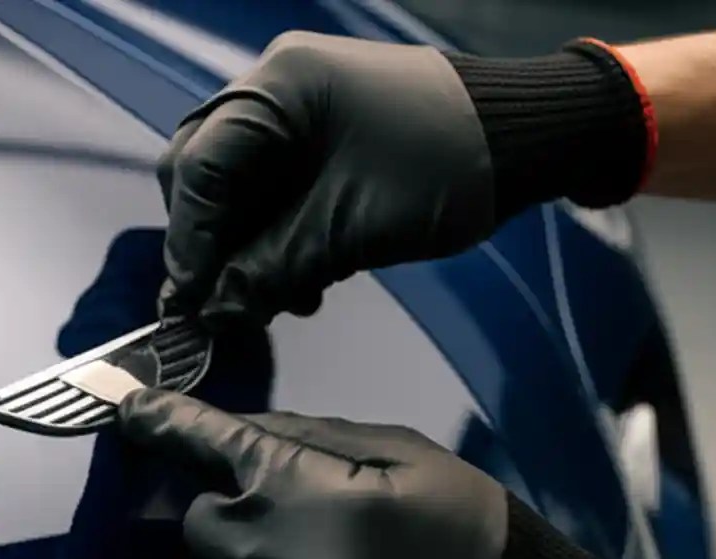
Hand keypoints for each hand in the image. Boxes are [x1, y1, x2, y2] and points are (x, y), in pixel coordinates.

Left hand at [118, 388, 506, 558]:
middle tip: (301, 530)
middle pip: (200, 522)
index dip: (160, 418)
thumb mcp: (403, 457)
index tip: (131, 409)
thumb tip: (241, 425)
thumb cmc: (462, 537)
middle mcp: (261, 555)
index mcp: (294, 486)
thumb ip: (312, 434)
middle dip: (236, 517)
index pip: (199, 439)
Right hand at [156, 32, 493, 327]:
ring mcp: (296, 107)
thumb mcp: (350, 231)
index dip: (189, 243)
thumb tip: (210, 315)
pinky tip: (302, 279)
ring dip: (246, 249)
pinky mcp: (318, 133)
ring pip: (237, 188)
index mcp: (278, 87)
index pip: (199, 168)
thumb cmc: (448, 169)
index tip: (189, 304)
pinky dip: (275, 236)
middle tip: (219, 305)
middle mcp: (274, 86)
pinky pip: (272, 188)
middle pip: (204, 174)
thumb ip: (270, 271)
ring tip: (277, 301)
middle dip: (212, 245)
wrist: (527, 138)